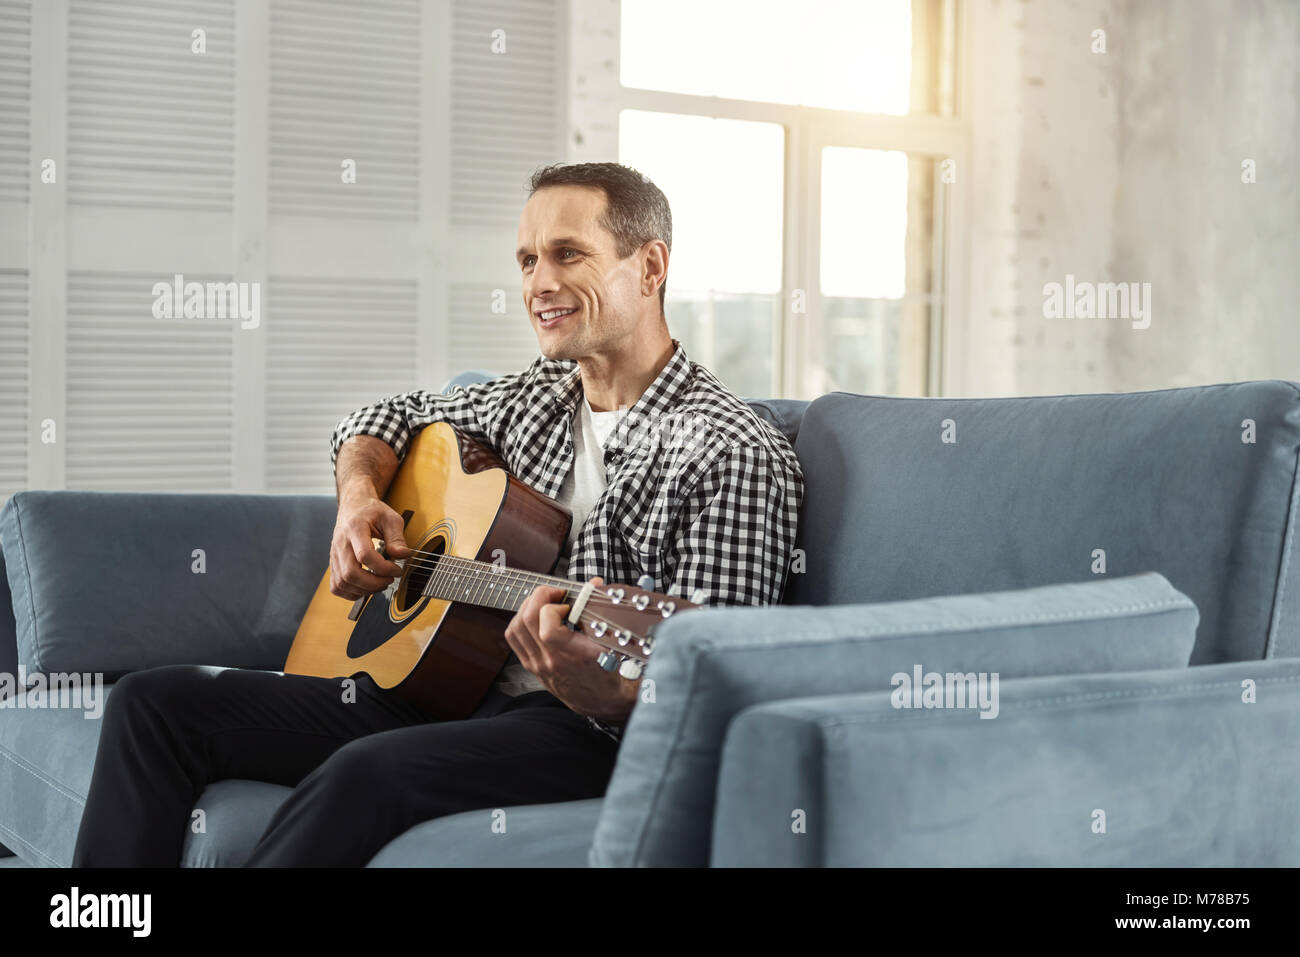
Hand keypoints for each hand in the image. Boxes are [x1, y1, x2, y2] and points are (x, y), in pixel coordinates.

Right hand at [329, 494, 411, 599]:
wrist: (354, 506)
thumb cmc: (372, 512)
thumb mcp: (390, 518)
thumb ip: (397, 538)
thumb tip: (403, 555)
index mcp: (355, 528)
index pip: (364, 555)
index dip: (383, 568)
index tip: (397, 569)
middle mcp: (341, 543)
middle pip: (350, 573)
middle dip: (373, 583)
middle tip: (389, 579)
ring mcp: (334, 555)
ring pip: (342, 583)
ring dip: (364, 590)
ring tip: (380, 583)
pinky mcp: (334, 564)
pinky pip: (337, 586)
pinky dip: (352, 593)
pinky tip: (366, 587)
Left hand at [504, 576, 638, 720]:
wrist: (601, 700)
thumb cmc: (609, 671)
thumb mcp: (610, 642)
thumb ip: (599, 610)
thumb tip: (593, 584)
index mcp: (572, 656)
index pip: (547, 624)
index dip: (554, 605)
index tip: (568, 603)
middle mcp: (550, 661)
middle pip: (526, 620)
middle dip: (539, 597)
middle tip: (554, 594)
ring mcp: (537, 665)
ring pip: (515, 628)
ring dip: (527, 608)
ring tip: (544, 603)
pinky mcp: (531, 666)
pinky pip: (514, 639)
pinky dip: (520, 622)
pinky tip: (535, 618)